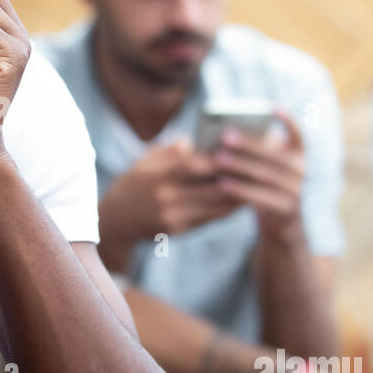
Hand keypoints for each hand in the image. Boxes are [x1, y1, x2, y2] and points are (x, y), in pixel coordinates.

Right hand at [99, 137, 245, 245]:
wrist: (114, 220)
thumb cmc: (133, 184)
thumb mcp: (144, 161)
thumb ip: (169, 151)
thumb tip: (192, 141)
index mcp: (159, 174)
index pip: (197, 165)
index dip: (221, 160)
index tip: (242, 152)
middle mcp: (166, 196)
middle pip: (210, 188)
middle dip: (236, 179)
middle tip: (258, 171)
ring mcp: (172, 215)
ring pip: (213, 207)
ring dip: (236, 198)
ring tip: (255, 188)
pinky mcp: (176, 230)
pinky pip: (207, 220)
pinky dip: (224, 211)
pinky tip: (237, 204)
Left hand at [215, 110, 305, 239]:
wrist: (283, 222)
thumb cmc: (267, 185)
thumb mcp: (268, 167)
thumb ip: (258, 152)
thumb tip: (227, 135)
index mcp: (299, 155)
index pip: (298, 134)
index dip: (288, 121)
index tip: (273, 108)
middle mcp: (302, 171)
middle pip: (273, 155)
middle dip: (248, 145)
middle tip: (225, 136)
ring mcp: (297, 191)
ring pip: (265, 176)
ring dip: (240, 166)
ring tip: (218, 159)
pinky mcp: (287, 210)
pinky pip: (261, 197)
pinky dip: (240, 190)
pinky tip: (222, 183)